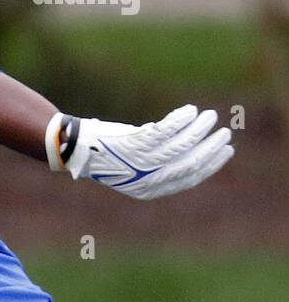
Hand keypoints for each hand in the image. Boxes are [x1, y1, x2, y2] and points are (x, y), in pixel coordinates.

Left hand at [47, 105, 232, 199]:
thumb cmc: (104, 157)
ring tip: (210, 117)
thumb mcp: (132, 168)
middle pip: (189, 164)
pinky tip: (191, 111)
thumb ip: (158, 167)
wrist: (74, 149)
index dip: (210, 165)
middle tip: (225, 133)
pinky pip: (165, 131)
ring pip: (180, 145)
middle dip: (211, 148)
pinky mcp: (132, 143)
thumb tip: (190, 153)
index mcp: (148, 190)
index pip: (189, 179)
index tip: (226, 151)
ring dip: (200, 130)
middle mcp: (146, 179)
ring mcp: (139, 161)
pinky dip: (181, 120)